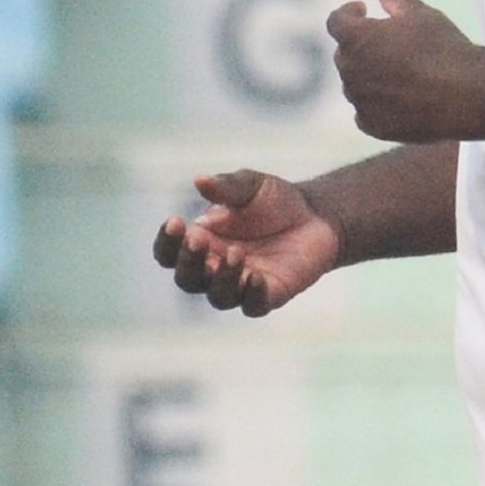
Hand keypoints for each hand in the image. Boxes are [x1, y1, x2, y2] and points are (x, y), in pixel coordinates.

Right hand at [152, 168, 341, 316]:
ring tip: (236, 253)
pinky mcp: (269, 294)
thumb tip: (200, 180)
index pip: (170, 252)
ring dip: (222, 278)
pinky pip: (253, 305)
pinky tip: (256, 277)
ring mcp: (242, 284)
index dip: (167, 242)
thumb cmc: (276, 201)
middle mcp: (216, 268)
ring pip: (219, 296)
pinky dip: (252, 295)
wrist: (317, 216)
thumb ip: (227, 187)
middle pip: (187, 278)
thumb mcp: (251, 186)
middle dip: (188, 261)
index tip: (175, 221)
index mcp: (202, 241)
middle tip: (198, 240)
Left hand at [327, 0, 481, 141]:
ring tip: (399, 72)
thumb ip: (395, 0)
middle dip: (361, 46)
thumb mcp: (422, 15)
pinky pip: (364, 112)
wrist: (468, 94)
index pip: (336, 21)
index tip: (363, 9)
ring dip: (367, 75)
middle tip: (389, 43)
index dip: (349, 13)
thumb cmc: (445, 47)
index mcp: (357, 38)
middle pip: (345, 54)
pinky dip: (374, 104)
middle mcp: (351, 70)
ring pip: (354, 84)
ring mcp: (360, 101)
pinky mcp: (374, 126)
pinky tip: (398, 98)